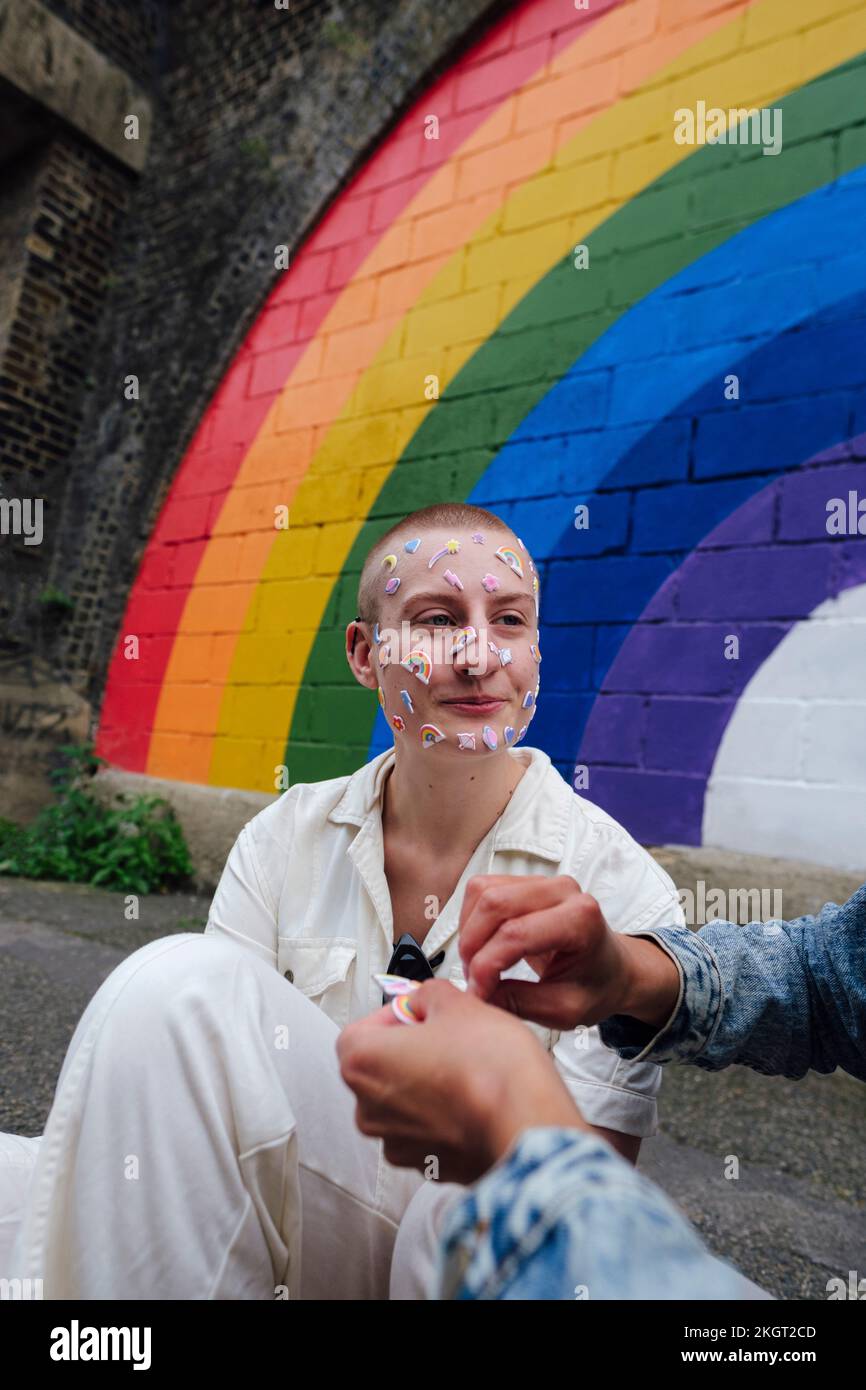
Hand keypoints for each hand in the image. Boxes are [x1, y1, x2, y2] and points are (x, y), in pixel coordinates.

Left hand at [336, 980, 586, 1183]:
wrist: (525, 1122)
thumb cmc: (489, 1068)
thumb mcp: (457, 1003)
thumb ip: (428, 995)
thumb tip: (425, 1000)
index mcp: (361, 1063)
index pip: (361, 1028)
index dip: (395, 1016)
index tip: (421, 1012)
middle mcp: (368, 1110)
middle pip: (380, 1068)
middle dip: (410, 1051)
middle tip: (448, 1037)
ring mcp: (396, 1144)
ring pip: (403, 1103)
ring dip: (427, 1085)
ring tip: (468, 1070)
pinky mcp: (428, 1166)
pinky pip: (427, 1131)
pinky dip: (444, 1117)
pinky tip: (474, 1100)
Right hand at [458, 874, 679, 1032]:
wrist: (614, 968)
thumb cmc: (596, 987)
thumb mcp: (564, 1010)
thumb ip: (519, 1003)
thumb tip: (475, 995)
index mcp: (581, 919)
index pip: (516, 934)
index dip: (486, 966)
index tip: (478, 994)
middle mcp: (563, 890)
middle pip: (494, 903)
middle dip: (472, 945)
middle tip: (474, 980)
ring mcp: (543, 881)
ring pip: (483, 891)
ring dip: (469, 931)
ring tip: (479, 964)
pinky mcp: (526, 881)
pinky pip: (482, 889)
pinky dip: (472, 919)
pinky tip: (483, 946)